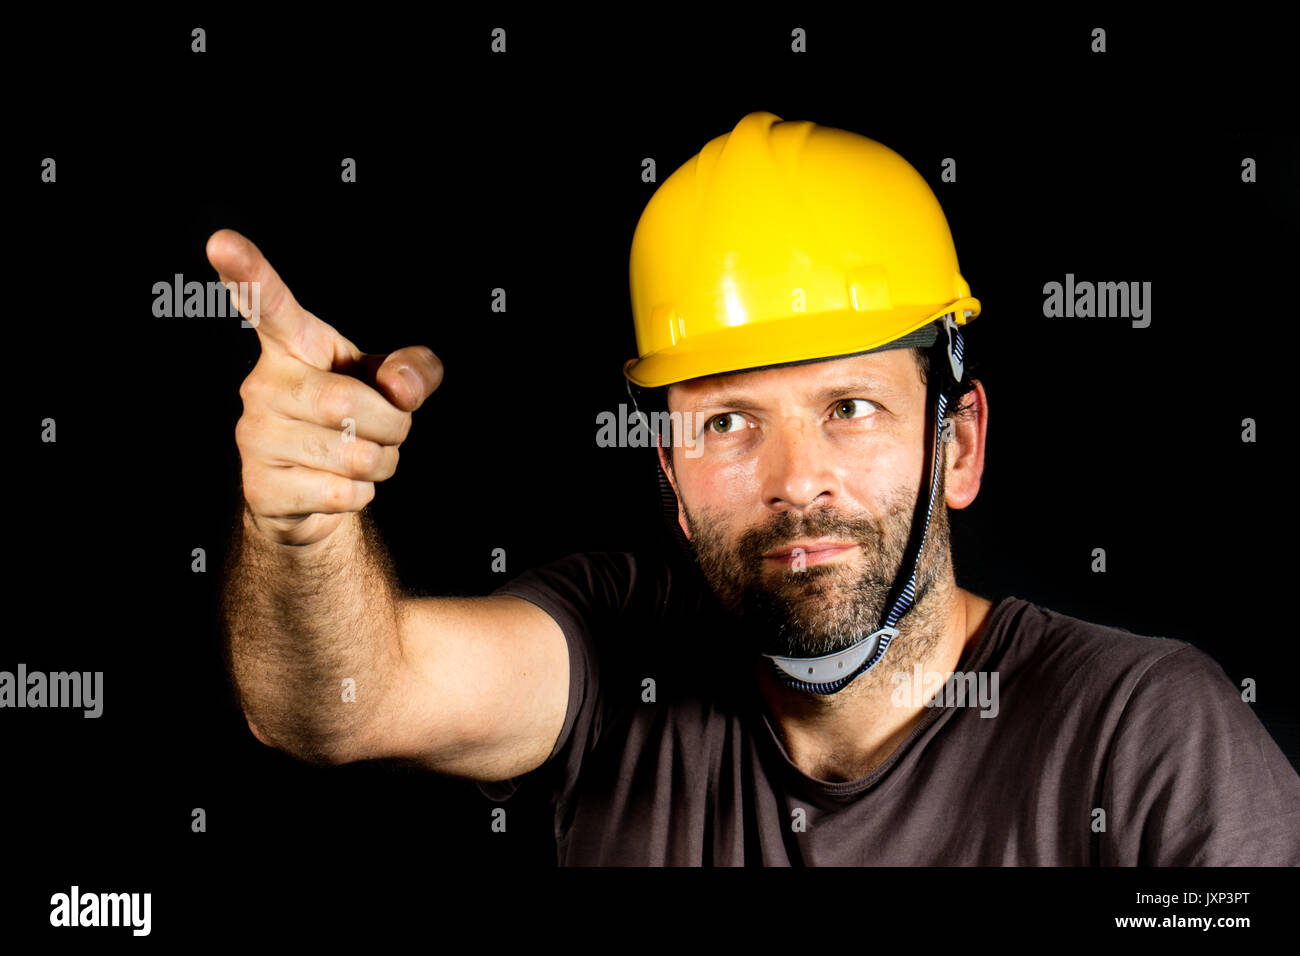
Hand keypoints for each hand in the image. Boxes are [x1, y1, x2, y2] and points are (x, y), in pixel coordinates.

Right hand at [207, 229, 442, 545]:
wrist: (315, 496)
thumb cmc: (353, 423)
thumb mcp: (391, 385)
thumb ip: (413, 371)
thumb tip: (398, 388)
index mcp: (293, 346)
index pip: (271, 306)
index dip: (249, 274)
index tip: (222, 242)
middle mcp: (263, 385)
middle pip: (347, 403)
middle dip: (391, 425)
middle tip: (386, 429)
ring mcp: (255, 437)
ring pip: (352, 453)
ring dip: (380, 462)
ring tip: (360, 457)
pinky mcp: (261, 487)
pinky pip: (339, 492)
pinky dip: (360, 494)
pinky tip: (336, 486)